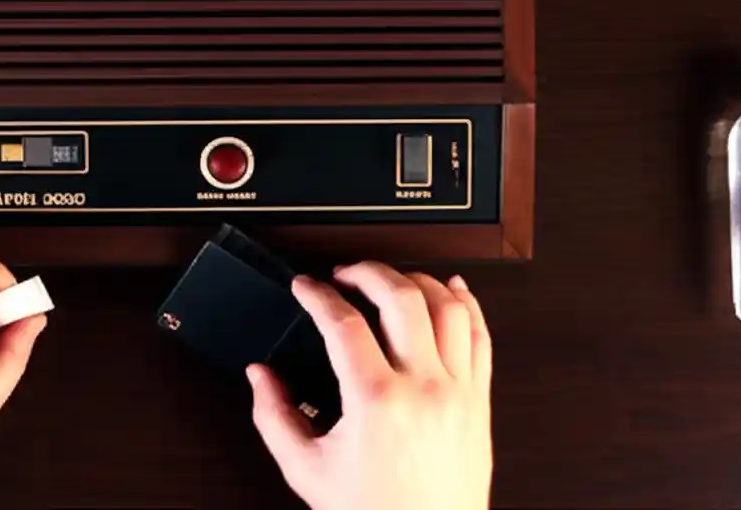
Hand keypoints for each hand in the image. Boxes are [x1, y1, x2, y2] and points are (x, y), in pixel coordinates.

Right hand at [247, 262, 492, 509]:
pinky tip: (450, 289)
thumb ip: (274, 417)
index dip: (317, 295)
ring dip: (416, 280)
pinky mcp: (479, 399)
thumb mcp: (307, 470)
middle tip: (345, 274)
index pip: (343, 322)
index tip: (305, 288)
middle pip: (400, 297)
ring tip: (390, 279)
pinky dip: (466, 303)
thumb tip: (260, 376)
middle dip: (367, 271)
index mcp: (376, 401)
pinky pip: (480, 335)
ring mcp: (457, 390)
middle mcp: (423, 387)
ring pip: (447, 306)